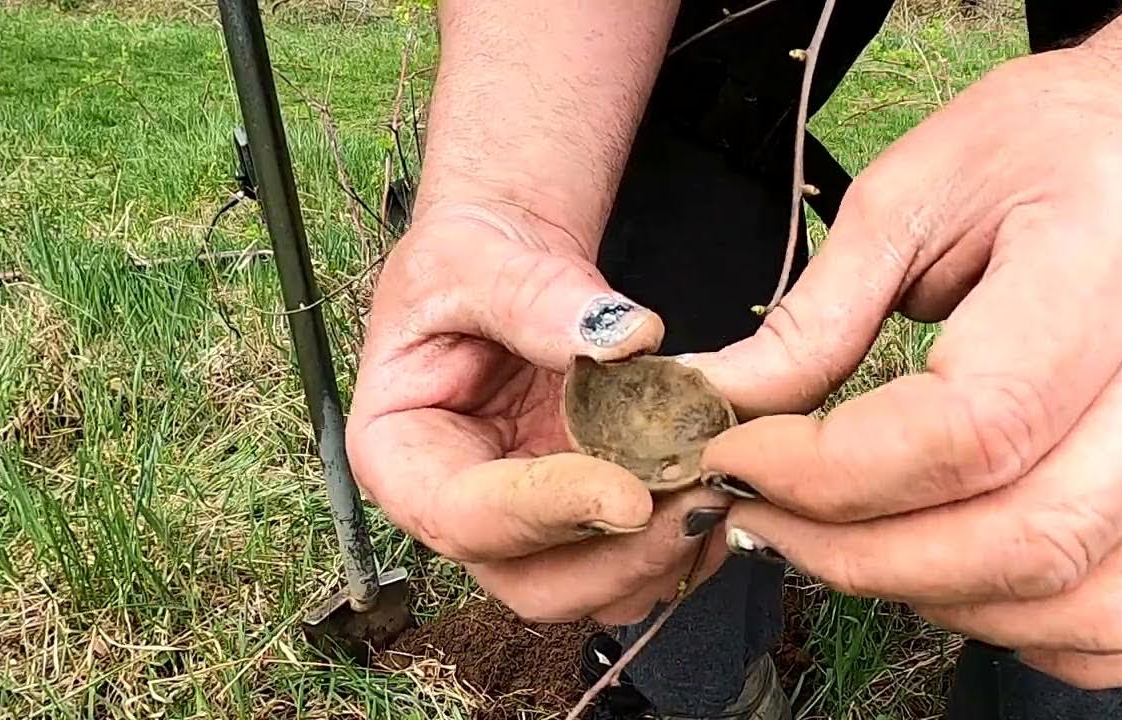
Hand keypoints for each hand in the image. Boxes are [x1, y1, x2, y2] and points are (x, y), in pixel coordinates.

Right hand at [347, 201, 726, 624]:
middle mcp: (461, 506)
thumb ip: (533, 296)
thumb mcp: (475, 256)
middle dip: (617, 561)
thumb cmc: (465, 259)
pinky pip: (635, 556)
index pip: (462, 517)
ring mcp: (530, 517)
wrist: (509, 263)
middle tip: (694, 504)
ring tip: (717, 491)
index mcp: (401, 454)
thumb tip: (622, 338)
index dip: (545, 515)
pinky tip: (721, 490)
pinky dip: (684, 541)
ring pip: (594, 588)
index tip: (630, 493)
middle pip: (531, 584)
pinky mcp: (585, 509)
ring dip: (661, 558)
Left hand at [694, 48, 1121, 688]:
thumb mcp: (903, 192)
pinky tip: (962, 578)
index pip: (979, 425)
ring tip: (849, 542)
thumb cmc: (1027, 150)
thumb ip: (814, 314)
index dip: (834, 471)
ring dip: (940, 599)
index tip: (740, 458)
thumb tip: (724, 407)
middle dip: (865, 556)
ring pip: (1091, 600)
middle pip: (1032, 535)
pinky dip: (1044, 635)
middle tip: (768, 518)